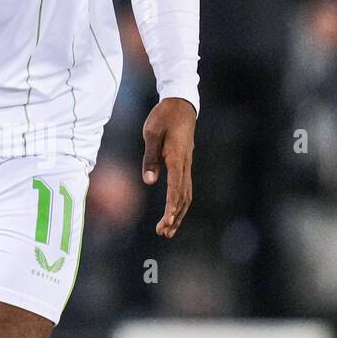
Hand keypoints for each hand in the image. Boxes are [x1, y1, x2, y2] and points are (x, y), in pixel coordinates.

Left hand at [141, 97, 195, 237]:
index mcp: (176, 157)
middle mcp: (185, 164)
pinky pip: (185, 188)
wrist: (181, 104)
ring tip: (168, 230)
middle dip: (175, 217)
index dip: (172, 205)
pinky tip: (173, 212)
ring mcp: (186, 164)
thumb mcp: (151, 133)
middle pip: (183, 196)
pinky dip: (180, 203)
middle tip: (163, 232)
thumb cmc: (163, 117)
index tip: (168, 220)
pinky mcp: (184, 164)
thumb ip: (150, 158)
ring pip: (186, 194)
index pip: (176, 187)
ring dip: (178, 213)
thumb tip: (149, 182)